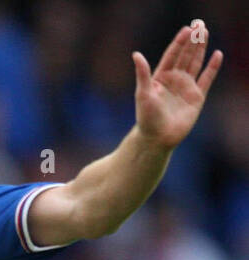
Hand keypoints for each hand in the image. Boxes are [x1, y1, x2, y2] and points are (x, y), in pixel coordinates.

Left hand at [133, 21, 221, 149]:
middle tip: (199, 25)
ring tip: (205, 33)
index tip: (186, 30)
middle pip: (185, 56)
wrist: (157, 138)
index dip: (179, 42)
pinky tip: (217, 55)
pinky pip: (207, 79)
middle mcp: (174, 81)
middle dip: (192, 41)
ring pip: (195, 63)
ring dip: (201, 49)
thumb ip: (142, 73)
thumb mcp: (143, 93)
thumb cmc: (146, 118)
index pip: (172, 55)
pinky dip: (212, 67)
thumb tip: (136, 54)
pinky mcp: (197, 97)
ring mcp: (186, 88)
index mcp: (160, 78)